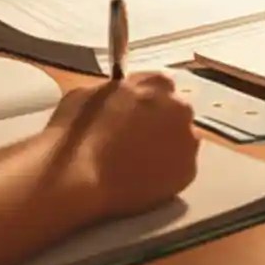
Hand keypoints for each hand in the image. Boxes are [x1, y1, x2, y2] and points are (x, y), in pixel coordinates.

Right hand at [48, 72, 199, 220]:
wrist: (79, 180)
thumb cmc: (76, 134)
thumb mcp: (88, 94)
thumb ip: (114, 90)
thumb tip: (120, 95)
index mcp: (155, 84)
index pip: (160, 84)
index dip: (146, 99)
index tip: (133, 111)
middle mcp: (179, 108)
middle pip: (175, 111)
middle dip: (160, 121)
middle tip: (136, 138)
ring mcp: (187, 140)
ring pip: (181, 139)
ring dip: (166, 146)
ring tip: (138, 162)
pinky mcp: (188, 171)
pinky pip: (180, 167)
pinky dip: (167, 172)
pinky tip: (143, 179)